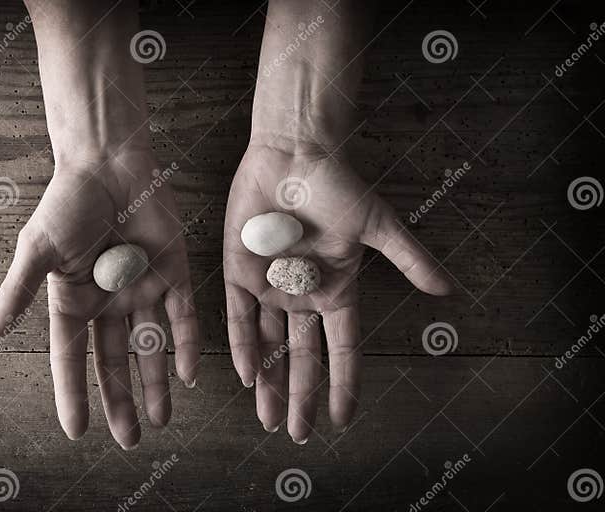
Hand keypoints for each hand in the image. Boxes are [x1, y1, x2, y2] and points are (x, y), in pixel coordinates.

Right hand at [0, 150, 198, 447]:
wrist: (110, 163)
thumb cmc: (68, 203)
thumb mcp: (38, 251)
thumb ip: (17, 294)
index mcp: (73, 300)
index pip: (71, 357)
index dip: (73, 394)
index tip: (76, 432)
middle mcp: (109, 301)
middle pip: (115, 362)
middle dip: (122, 400)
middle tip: (131, 438)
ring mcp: (142, 288)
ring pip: (151, 347)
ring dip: (156, 383)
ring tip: (160, 420)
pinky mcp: (174, 272)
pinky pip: (182, 317)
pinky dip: (185, 345)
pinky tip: (188, 376)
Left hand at [223, 144, 451, 441]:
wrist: (293, 155)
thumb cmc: (338, 188)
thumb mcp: (378, 227)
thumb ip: (408, 259)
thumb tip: (448, 291)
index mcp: (337, 290)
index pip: (342, 349)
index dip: (344, 384)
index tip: (342, 419)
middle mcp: (302, 296)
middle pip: (302, 358)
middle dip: (301, 396)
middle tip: (297, 434)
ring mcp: (269, 287)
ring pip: (268, 346)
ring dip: (269, 382)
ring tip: (269, 419)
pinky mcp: (238, 271)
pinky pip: (238, 317)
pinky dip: (243, 346)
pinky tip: (246, 376)